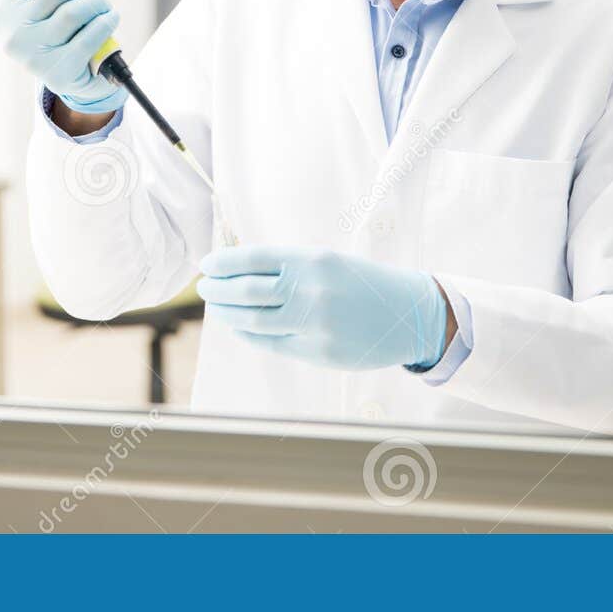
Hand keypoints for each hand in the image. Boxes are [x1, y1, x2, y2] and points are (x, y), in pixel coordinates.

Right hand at [0, 0, 126, 113]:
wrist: (72, 79)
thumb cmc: (58, 34)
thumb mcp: (41, 9)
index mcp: (4, 13)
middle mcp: (13, 35)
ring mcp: (33, 57)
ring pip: (72, 12)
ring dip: (96, 2)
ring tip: (103, 4)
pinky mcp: (59, 74)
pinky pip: (89, 38)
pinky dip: (106, 22)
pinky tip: (111, 18)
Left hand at [197, 246, 448, 371]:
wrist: (407, 314)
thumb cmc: (359, 283)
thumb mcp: (326, 262)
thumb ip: (286, 266)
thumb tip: (235, 270)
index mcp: (313, 260)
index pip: (253, 259)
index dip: (223, 263)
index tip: (207, 265)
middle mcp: (312, 290)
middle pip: (247, 292)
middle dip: (218, 290)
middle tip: (205, 288)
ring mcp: (316, 324)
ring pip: (254, 321)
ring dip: (227, 314)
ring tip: (217, 308)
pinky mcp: (319, 352)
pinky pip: (271, 344)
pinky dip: (248, 334)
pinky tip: (239, 327)